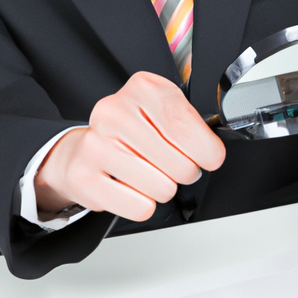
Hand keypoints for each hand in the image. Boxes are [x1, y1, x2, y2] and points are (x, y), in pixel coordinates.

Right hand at [35, 72, 225, 220]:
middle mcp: (115, 113)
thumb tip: (212, 154)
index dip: (208, 153)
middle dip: (184, 173)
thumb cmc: (131, 134)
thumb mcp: (165, 114)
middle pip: (181, 165)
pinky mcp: (84, 177)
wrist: (84, 151)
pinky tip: (131, 187)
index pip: (190, 129)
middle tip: (169, 166)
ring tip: (147, 175)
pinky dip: (143, 205)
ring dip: (162, 189)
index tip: (208, 158)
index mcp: (143, 90)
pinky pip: (140, 208)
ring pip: (163, 189)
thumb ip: (193, 127)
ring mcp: (96, 145)